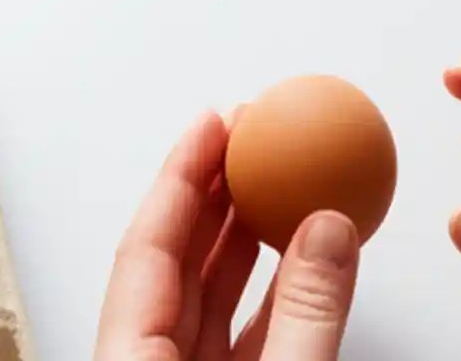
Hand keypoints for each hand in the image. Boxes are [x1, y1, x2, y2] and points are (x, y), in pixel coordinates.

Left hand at [95, 111, 360, 360]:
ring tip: (277, 180)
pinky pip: (246, 330)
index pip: (147, 246)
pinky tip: (303, 256)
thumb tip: (328, 232)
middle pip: (174, 258)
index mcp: (132, 360)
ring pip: (209, 293)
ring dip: (245, 234)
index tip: (214, 123)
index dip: (181, 175)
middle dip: (212, 189)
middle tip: (250, 135)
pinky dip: (276, 289)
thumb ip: (305, 316)